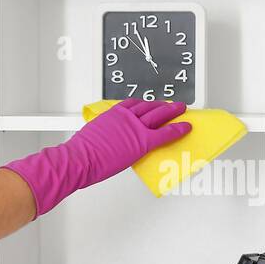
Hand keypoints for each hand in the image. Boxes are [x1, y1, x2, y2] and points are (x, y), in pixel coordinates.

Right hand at [2, 98, 192, 217]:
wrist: (78, 159)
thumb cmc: (79, 154)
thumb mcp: (89, 137)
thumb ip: (102, 135)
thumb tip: (104, 142)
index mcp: (110, 115)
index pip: (131, 104)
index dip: (143, 104)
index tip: (148, 104)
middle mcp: (125, 117)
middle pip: (148, 107)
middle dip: (161, 105)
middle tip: (170, 104)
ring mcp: (135, 127)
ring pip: (159, 115)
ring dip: (172, 111)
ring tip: (181, 109)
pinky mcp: (143, 140)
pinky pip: (166, 133)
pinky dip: (178, 129)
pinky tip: (186, 127)